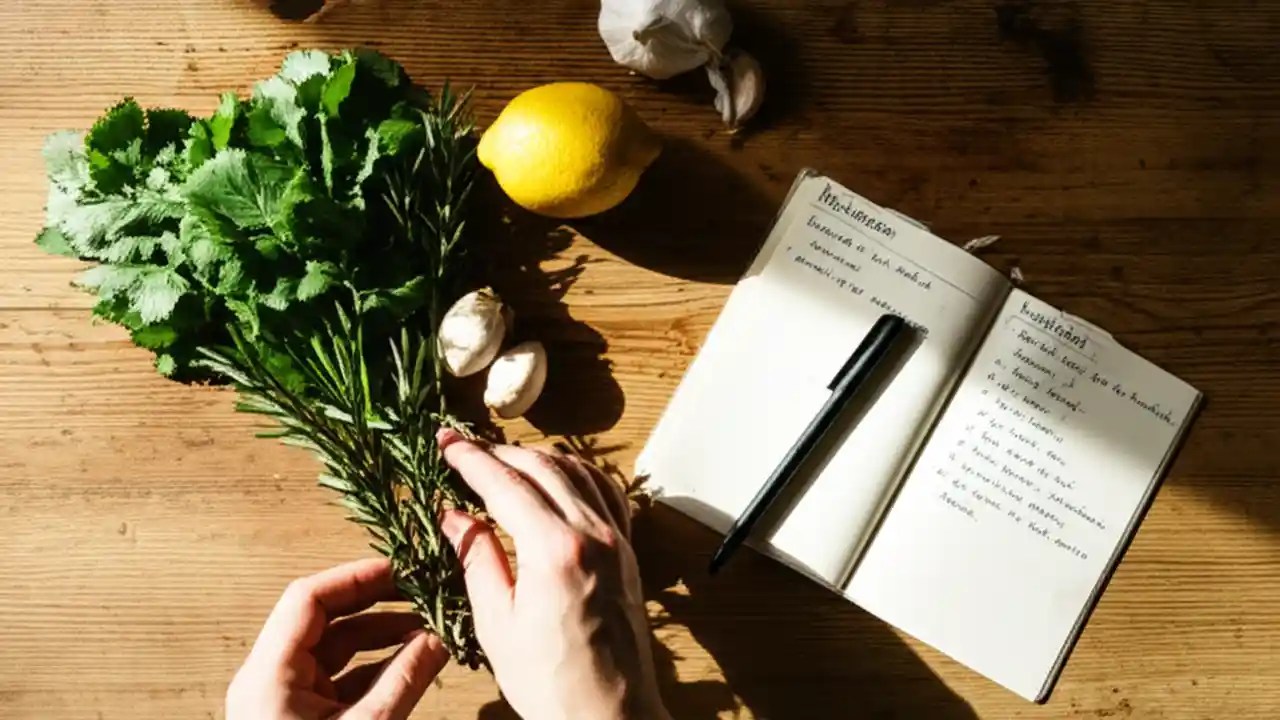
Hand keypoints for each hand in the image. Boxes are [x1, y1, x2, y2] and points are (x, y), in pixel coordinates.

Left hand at [227, 558, 447, 719]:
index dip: (356, 577)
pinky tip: (414, 662)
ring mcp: (284, 701)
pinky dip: (376, 668)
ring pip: (335, 650)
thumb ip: (405, 680)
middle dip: (377, 604)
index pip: (307, 599)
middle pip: (323, 621)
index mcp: (268, 675)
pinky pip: (340, 680)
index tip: (401, 569)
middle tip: (422, 591)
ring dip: (382, 637)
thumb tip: (439, 637)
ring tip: (429, 629)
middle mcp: (269, 680)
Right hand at [437, 429, 670, 719]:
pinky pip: (606, 492)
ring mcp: (616, 539)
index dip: (471, 458)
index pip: (506, 483)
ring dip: (538, 457)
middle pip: (543, 466)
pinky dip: (578, 473)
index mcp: (555, 550)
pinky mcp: (627, 551)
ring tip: (503, 460)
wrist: (611, 715)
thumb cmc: (552, 683)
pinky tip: (558, 478)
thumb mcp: (497, 624)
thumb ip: (477, 559)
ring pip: (578, 470)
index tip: (445, 442)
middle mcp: (593, 534)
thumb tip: (454, 515)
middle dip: (500, 451)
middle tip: (465, 449)